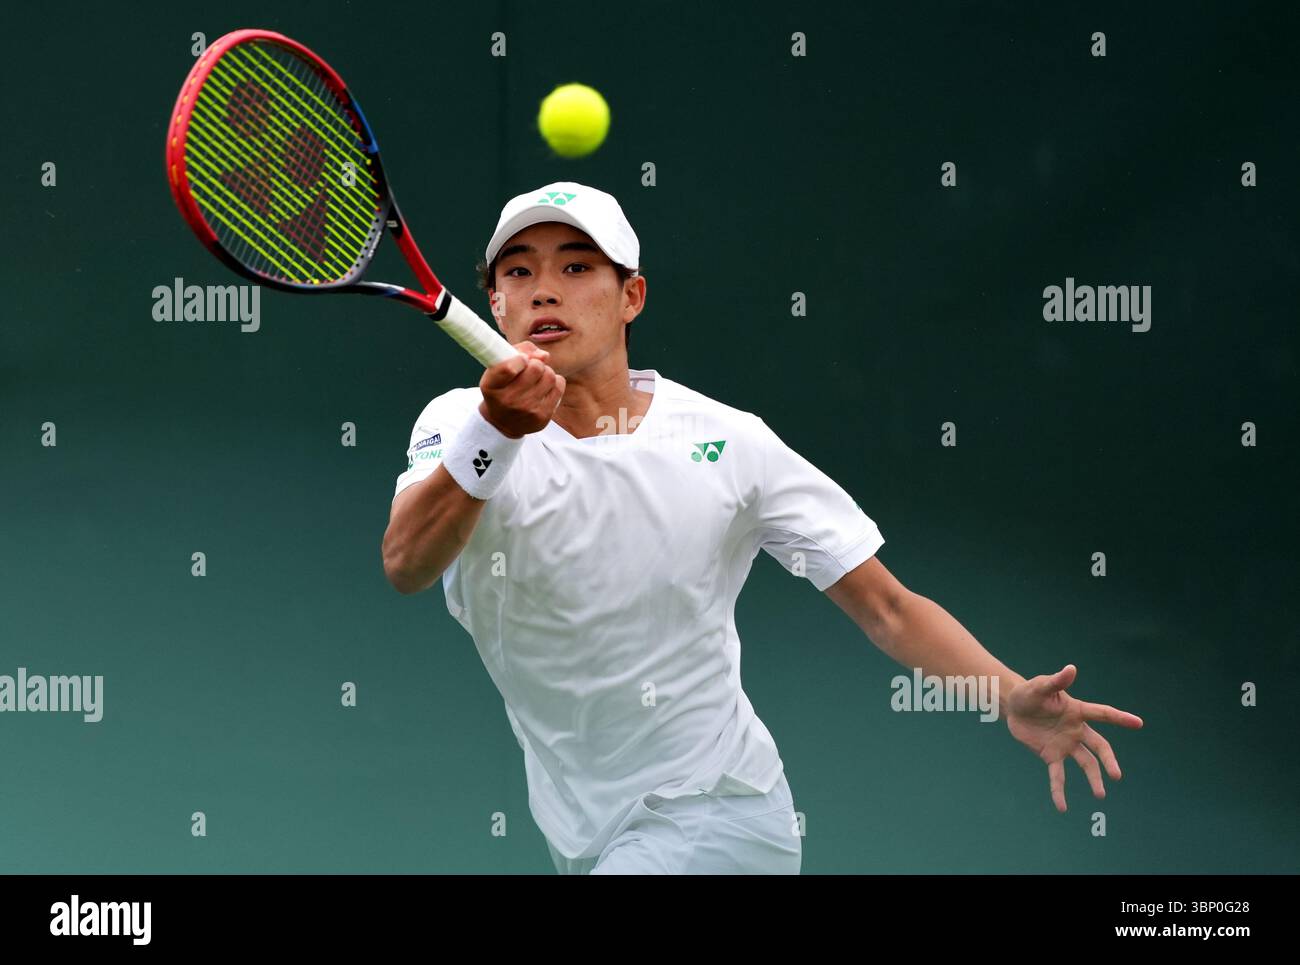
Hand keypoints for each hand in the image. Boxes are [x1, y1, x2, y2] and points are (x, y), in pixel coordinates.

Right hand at [478, 341, 565, 437]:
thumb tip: (544, 355)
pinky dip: (555, 382)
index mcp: (491, 386)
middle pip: (536, 368)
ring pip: (550, 376)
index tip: (522, 359)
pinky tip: (545, 387)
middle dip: (536, 364)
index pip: (509, 368)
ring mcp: (526, 410)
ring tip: (538, 378)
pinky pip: (558, 386)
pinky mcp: (542, 416)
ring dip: (546, 372)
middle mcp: (508, 400)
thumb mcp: (499, 368)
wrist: (503, 423)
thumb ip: (519, 352)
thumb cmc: (502, 388)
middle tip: (531, 369)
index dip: (520, 359)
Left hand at [1004, 664, 1143, 811]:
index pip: (1102, 714)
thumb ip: (1056, 681)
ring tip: (1100, 795)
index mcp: (1077, 711)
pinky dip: (1059, 791)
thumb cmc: (1030, 693)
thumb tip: (1071, 668)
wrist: (1013, 706)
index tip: (1138, 723)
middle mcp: (1076, 730)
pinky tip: (1062, 807)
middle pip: (1098, 746)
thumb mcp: (1040, 686)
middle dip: (1108, 761)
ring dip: (1093, 779)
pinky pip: (1058, 776)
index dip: (1119, 718)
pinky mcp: (1051, 755)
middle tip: (1116, 776)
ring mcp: (1065, 744)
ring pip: (1085, 763)